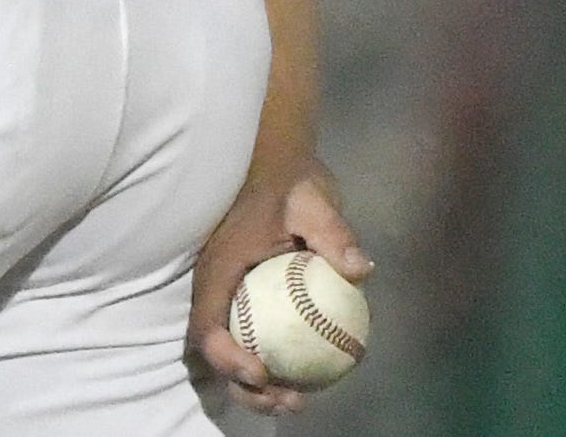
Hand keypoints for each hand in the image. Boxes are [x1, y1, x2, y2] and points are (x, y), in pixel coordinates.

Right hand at [187, 161, 371, 414]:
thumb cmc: (289, 184)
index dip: (226, 356)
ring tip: (299, 399)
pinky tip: (307, 376)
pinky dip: (271, 364)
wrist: (278, 166)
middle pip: (214, 351)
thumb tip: (360, 269)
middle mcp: (216, 287)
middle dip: (244, 388)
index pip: (206, 322)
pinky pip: (250, 338)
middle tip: (291, 400)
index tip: (263, 373)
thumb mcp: (315, 203)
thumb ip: (334, 235)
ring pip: (229, 350)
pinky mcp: (245, 297)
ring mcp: (228, 294)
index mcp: (220, 267)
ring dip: (257, 386)